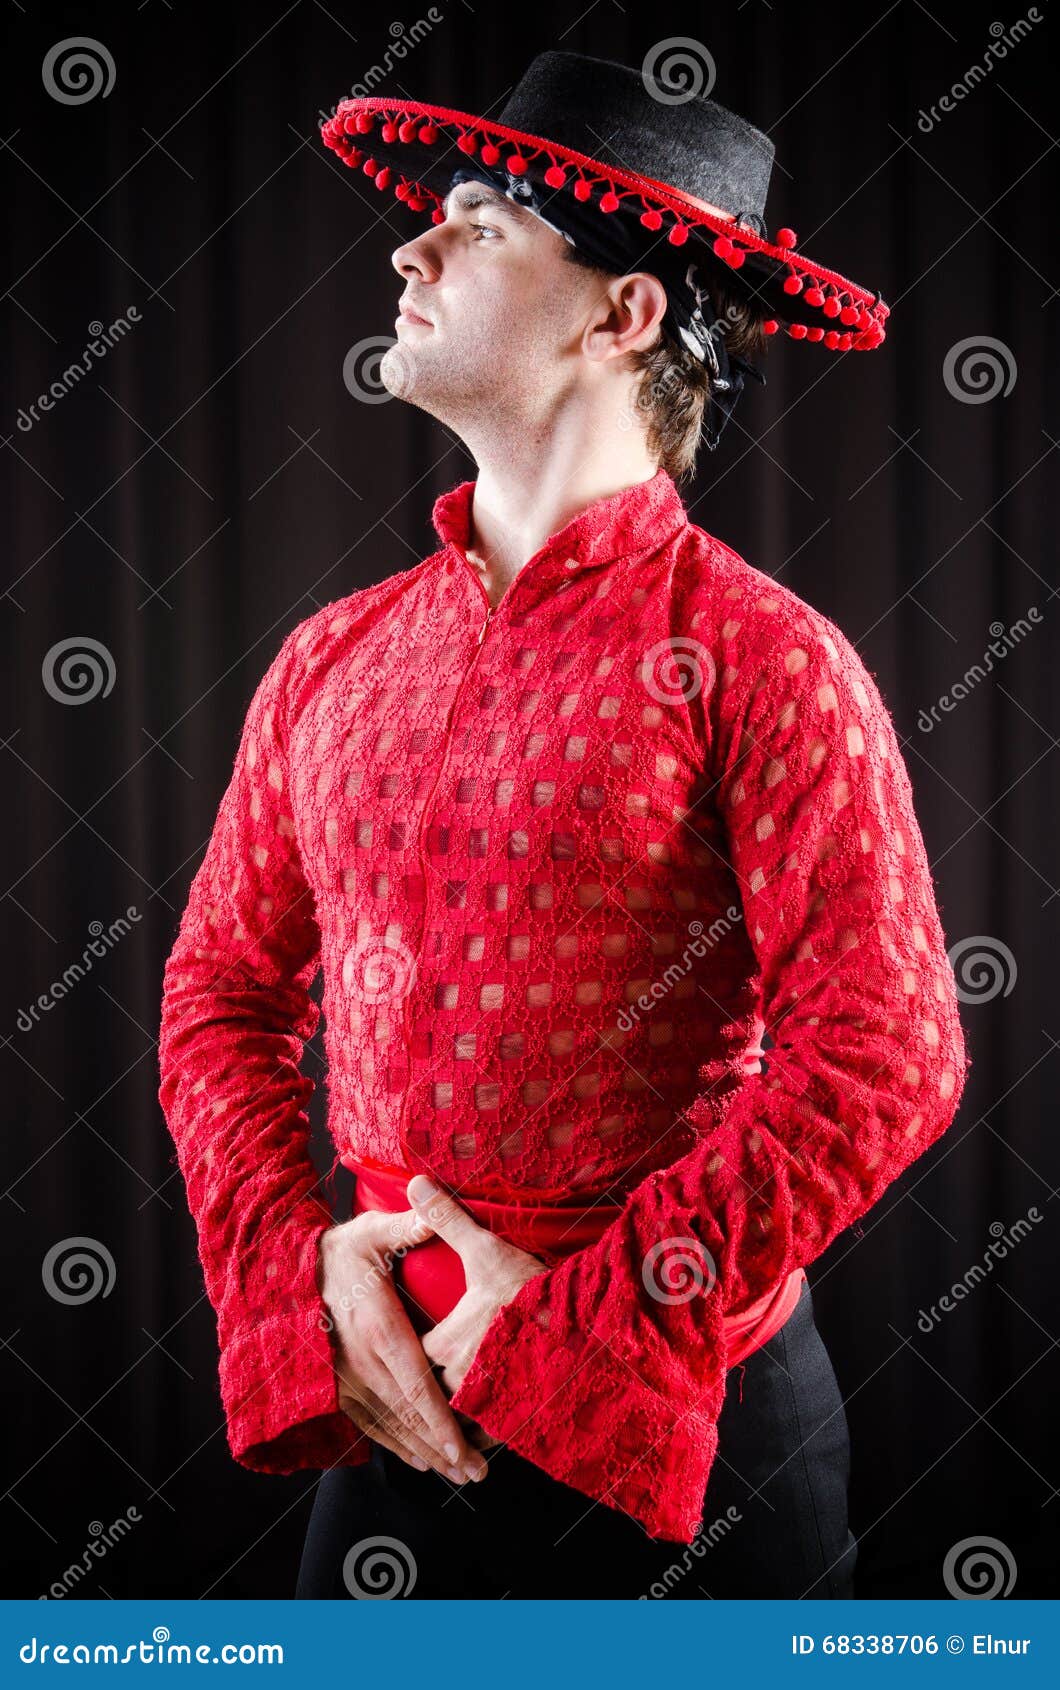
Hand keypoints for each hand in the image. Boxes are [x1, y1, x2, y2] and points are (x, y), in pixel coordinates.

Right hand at [316, 1207, 487, 1483]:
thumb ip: (406, 1227)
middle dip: (444, 1448)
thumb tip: (434, 1211)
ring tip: (459, 1474)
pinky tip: (421, 1461)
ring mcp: (346, 1380)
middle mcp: (361, 1363)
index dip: (438, 1420)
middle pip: (409, 1416)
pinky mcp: (338, 1387)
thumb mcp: (370, 1232)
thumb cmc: (336, 1252)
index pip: (414, 1384)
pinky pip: (369, 1425)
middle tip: (477, 1473)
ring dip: (426, 1453)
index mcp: (377, 1329)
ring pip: (391, 1427)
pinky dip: (396, 1445)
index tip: (463, 1446)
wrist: (285, 1276)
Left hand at [406, 1176, 547, 1423]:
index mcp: (442, 1345)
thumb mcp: (485, 1250)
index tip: (441, 1334)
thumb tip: (415, 1182)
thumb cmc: (529, 1290)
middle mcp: (458, 1381)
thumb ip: (447, 1219)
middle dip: (447, 1376)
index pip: (417, 1353)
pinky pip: (491, 1431)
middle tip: (464, 1359)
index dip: (428, 1344)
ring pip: (464, 1410)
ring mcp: (486, 1405)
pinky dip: (494, 1422)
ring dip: (471, 1400)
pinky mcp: (513, 1422)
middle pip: (438, 1385)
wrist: (585, 1327)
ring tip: (486, 1382)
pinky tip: (506, 1405)